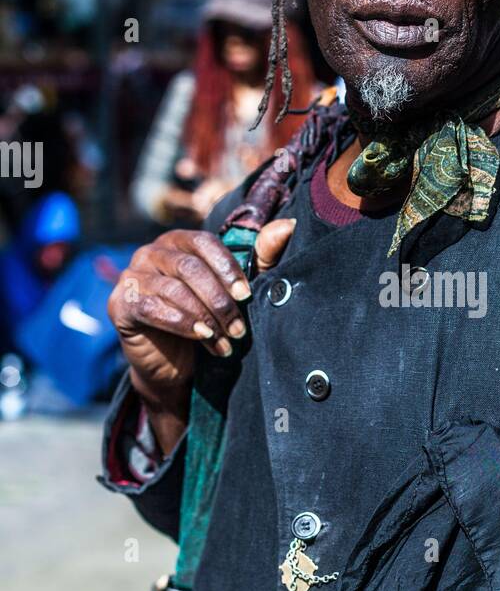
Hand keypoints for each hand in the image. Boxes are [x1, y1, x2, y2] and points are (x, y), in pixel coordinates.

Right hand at [108, 219, 295, 451]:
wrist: (171, 364)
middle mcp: (151, 252)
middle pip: (189, 268)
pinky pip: (152, 308)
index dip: (227, 268)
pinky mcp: (120, 303)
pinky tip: (201, 337)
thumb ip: (260, 260)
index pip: (204, 243)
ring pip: (173, 289)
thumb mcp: (234, 292)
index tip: (246, 296)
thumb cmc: (205, 320)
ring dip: (205, 318)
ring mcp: (131, 276)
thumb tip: (288, 227)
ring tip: (225, 342)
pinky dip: (181, 323)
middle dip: (219, 300)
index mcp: (178, 241)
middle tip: (239, 329)